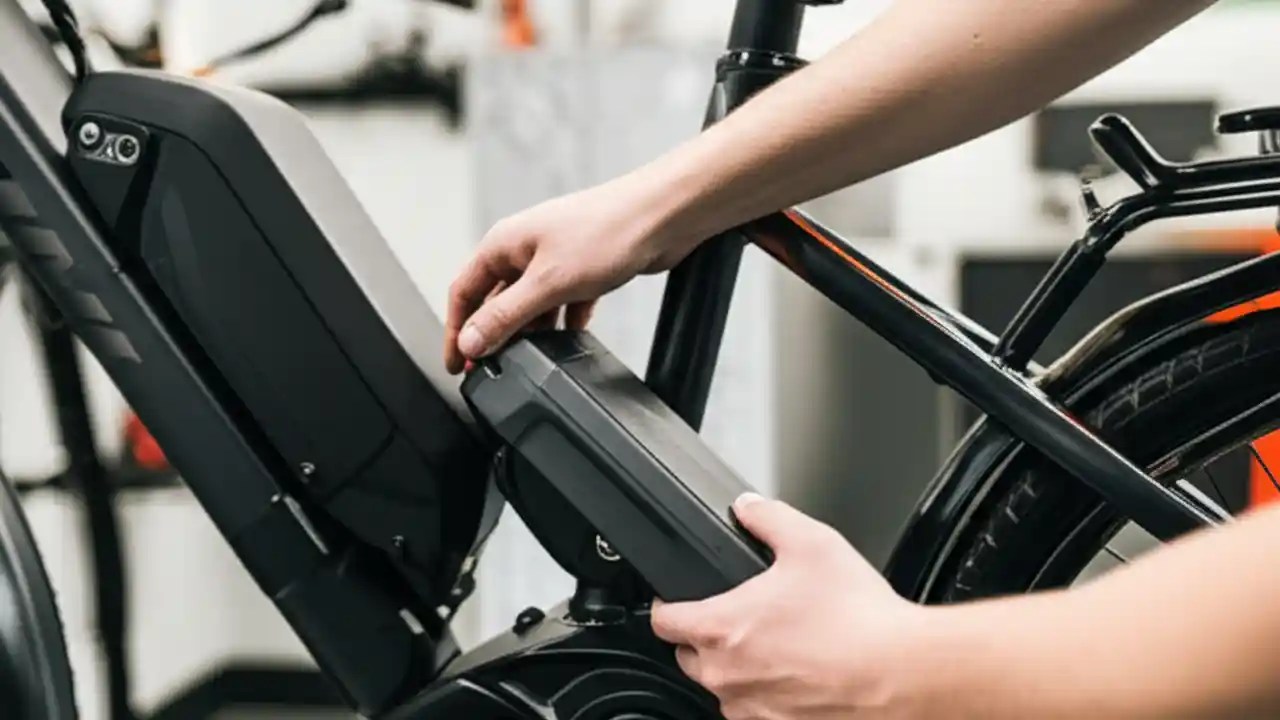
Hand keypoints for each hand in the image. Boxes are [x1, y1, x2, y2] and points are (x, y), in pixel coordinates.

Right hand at [443, 175, 695, 372]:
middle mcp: (525, 249)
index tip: (457, 365)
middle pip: (496, 299)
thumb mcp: (547, 283)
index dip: (457, 331)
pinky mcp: (584, 268)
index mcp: (504, 244)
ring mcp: (556, 258)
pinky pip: (564, 302)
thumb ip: (505, 315)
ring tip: (528, 362)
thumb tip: (471, 341)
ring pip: (531, 304)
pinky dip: (564, 322)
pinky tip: (570, 341)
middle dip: (494, 335)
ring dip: (530, 332)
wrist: (663, 216)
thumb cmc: (606, 230)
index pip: (464, 291)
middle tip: (491, 371)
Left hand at [651, 494, 925, 719]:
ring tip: (778, 645)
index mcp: (722, 628)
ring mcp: (751, 708)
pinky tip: (797, 672)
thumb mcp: (812, 543)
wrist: (903, 674)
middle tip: (743, 616)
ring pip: (722, 686)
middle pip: (688, 655)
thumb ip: (768, 518)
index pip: (662, 620)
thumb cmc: (859, 619)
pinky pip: (753, 711)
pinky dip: (765, 693)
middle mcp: (727, 676)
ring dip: (737, 667)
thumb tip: (747, 507)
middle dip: (706, 635)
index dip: (667, 603)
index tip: (678, 598)